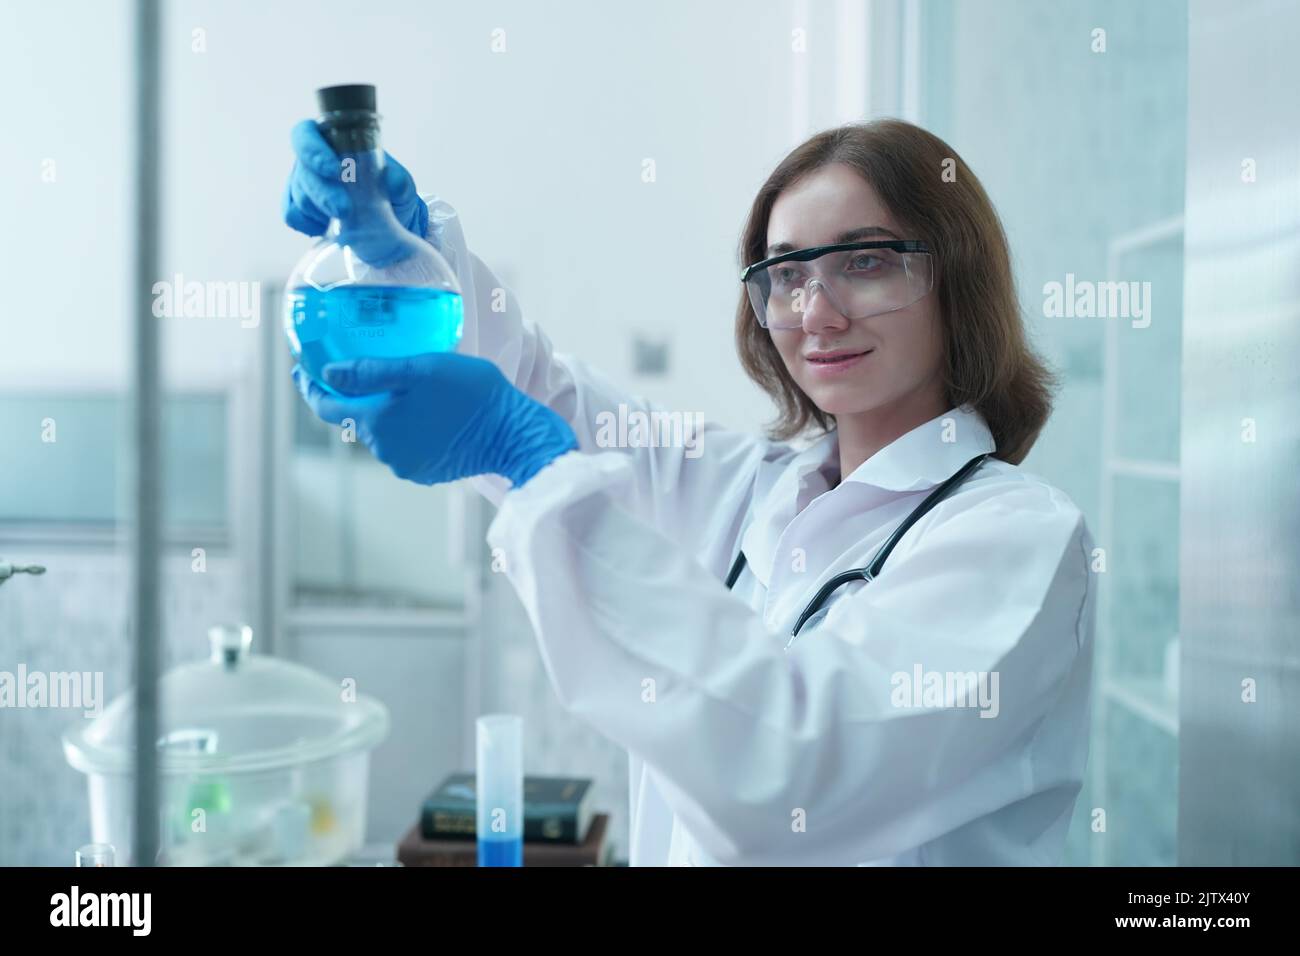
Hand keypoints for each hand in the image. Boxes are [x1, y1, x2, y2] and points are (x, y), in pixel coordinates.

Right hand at [282, 119, 429, 239]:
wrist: (388, 219)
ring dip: (321, 211)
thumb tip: (391, 182)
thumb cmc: (389, 191)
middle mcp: (311, 159)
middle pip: (303, 171)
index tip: (335, 170)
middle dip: (323, 193)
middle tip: (344, 210)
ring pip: (299, 195)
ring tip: (346, 219)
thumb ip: (397, 179)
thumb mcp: (400, 184)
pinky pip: (293, 216)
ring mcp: (301, 183)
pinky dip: (310, 224)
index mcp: (329, 139)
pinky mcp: (298, 207)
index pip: (306, 134)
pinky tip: (328, 227)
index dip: (314, 151)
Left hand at [292, 353, 578, 487]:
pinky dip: (409, 429)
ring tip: (406, 390)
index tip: (302, 370)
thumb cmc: (470, 393)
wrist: (512, 433)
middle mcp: (383, 449)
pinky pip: (405, 446)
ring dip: (387, 413)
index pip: (325, 405)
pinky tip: (428, 413)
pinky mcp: (426, 472)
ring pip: (382, 433)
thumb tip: (326, 375)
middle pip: (356, 419)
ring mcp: (404, 464)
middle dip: (355, 397)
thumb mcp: (419, 368)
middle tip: (365, 370)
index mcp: (375, 421)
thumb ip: (370, 372)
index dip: (309, 387)